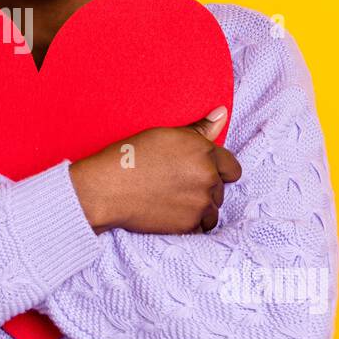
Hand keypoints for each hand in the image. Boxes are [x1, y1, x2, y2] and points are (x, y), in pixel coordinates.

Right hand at [68, 106, 241, 234]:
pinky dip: (190, 223)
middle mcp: (207, 176)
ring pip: (213, 209)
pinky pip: (201, 227)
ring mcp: (200, 202)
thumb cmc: (130, 157)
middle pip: (221, 188)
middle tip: (177, 185)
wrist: (107, 189)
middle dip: (205, 188)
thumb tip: (223, 112)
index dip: (217, 170)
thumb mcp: (165, 135)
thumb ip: (199, 128)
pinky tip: (171, 214)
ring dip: (199, 207)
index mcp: (204, 151)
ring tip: (173, 200)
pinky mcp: (190, 224)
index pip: (231, 166)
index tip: (200, 174)